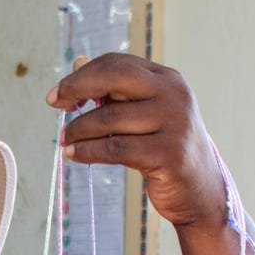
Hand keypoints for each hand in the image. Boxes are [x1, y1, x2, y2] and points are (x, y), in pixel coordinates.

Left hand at [46, 53, 224, 229]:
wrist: (198, 191)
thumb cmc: (163, 149)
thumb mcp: (142, 114)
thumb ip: (113, 91)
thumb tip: (77, 63)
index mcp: (167, 79)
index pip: (117, 64)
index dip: (82, 75)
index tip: (58, 95)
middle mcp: (174, 94)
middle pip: (115, 76)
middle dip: (77, 87)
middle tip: (56, 104)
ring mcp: (174, 123)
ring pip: (109, 118)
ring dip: (79, 130)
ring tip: (66, 141)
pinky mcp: (168, 154)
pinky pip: (114, 148)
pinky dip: (88, 151)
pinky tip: (74, 155)